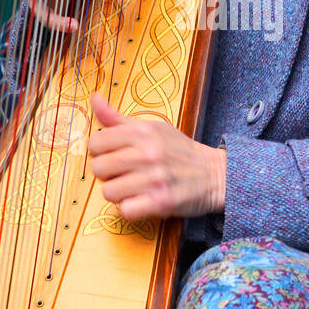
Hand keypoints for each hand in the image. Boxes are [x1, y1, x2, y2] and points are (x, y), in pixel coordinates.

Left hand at [87, 91, 226, 220]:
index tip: (115, 155)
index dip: (101, 152)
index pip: (95, 143)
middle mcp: (148, 152)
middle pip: (99, 168)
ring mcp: (154, 178)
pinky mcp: (161, 201)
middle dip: (109, 174)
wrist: (214, 173)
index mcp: (142, 131)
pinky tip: (143, 201)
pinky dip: (132, 209)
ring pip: (108, 192)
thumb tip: (94, 98)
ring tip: (136, 188)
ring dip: (120, 194)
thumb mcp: (151, 127)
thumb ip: (117, 118)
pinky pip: (125, 210)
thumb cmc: (178, 150)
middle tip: (126, 173)